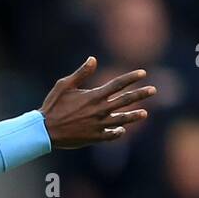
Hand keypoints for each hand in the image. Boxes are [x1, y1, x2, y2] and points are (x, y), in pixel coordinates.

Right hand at [40, 56, 155, 147]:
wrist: (45, 131)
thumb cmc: (52, 107)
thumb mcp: (64, 85)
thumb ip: (81, 73)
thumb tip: (93, 59)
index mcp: (94, 96)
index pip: (118, 84)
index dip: (131, 77)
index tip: (143, 73)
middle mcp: (99, 110)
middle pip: (125, 100)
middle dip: (141, 94)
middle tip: (153, 90)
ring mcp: (98, 125)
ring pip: (122, 120)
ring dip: (134, 116)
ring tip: (144, 113)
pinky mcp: (94, 137)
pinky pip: (110, 135)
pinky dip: (117, 132)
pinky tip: (121, 130)